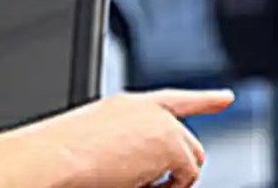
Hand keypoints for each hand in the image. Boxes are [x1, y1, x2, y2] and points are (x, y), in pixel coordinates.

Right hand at [0, 89, 234, 187]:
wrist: (51, 158)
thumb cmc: (60, 158)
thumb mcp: (98, 145)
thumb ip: (129, 146)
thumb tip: (146, 168)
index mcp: (125, 105)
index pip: (174, 100)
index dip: (204, 99)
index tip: (226, 98)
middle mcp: (147, 109)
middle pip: (189, 142)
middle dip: (179, 168)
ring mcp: (162, 124)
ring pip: (192, 160)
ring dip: (174, 180)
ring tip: (137, 186)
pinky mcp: (171, 143)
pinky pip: (187, 175)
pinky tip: (141, 186)